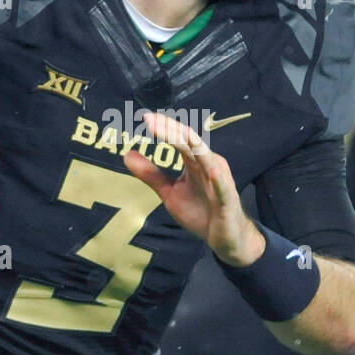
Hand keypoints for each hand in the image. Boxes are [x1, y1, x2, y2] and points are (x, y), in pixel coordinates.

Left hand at [123, 111, 264, 266]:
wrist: (225, 238)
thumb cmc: (200, 211)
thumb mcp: (169, 192)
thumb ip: (150, 173)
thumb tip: (126, 153)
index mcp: (195, 161)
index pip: (179, 139)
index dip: (164, 127)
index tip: (145, 117)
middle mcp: (208, 164)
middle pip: (190, 142)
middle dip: (171, 130)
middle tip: (150, 120)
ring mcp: (219, 180)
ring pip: (206, 158)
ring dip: (193, 145)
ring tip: (179, 133)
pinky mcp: (227, 199)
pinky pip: (222, 188)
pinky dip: (218, 179)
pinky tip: (212, 172)